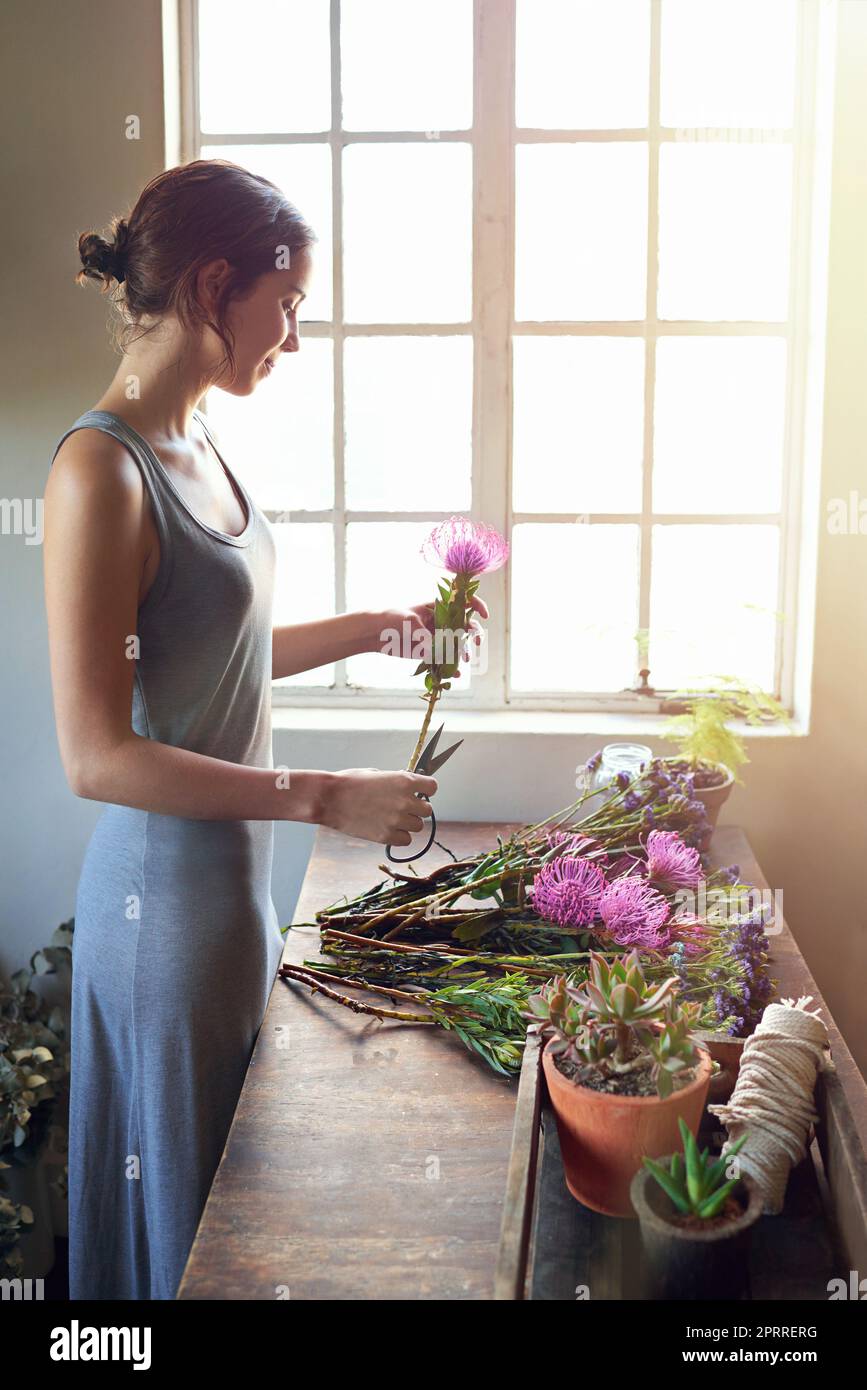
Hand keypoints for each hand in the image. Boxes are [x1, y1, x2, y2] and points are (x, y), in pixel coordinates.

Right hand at [319, 768, 438, 845]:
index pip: (432, 787)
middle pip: (427, 810)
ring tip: (392, 819)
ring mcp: (397, 820)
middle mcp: (405, 801)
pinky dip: (399, 837)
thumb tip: (407, 788)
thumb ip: (396, 781)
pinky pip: (405, 840)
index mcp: (404, 781)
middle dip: (416, 809)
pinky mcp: (386, 836)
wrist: (329, 799)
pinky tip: (387, 829)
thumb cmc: (349, 782)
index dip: (425, 790)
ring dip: (408, 823)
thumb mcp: (376, 773)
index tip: (419, 792)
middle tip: (402, 808)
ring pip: (418, 826)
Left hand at [370, 596, 488, 676]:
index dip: (477, 605)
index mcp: (438, 606)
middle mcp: (441, 621)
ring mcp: (436, 636)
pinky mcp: (429, 652)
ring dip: (463, 652)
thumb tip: (434, 649)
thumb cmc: (392, 618)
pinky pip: (444, 660)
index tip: (484, 615)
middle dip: (474, 633)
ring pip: (456, 644)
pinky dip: (450, 668)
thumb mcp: (407, 622)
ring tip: (464, 660)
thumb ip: (423, 633)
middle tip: (476, 642)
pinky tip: (455, 675)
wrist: (375, 633)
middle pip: (464, 625)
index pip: (462, 601)